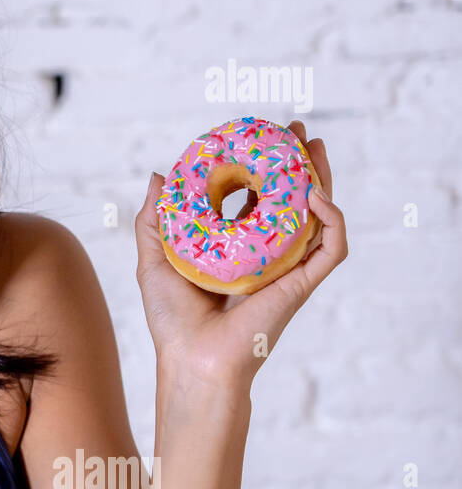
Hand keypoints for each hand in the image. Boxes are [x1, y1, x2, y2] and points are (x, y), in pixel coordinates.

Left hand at [134, 119, 348, 387]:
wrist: (190, 358)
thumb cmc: (171, 318)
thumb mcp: (155, 258)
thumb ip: (155, 220)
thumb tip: (160, 176)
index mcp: (237, 247)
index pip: (257, 198)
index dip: (262, 167)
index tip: (260, 137)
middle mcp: (266, 254)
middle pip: (292, 200)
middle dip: (299, 163)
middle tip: (298, 130)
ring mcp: (287, 268)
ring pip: (319, 216)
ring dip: (323, 179)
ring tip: (315, 148)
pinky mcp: (302, 284)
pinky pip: (331, 247)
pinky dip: (332, 219)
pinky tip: (317, 194)